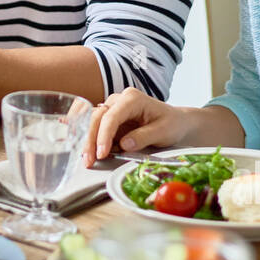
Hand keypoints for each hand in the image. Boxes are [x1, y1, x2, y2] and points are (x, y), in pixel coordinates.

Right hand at [83, 87, 203, 167]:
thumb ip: (144, 137)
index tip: (102, 153)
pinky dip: (88, 139)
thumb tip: (124, 144)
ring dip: (86, 141)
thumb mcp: (163, 131)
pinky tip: (84, 150)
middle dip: (90, 140)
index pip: (111, 116)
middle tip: (89, 160)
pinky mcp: (109, 120)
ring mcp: (112, 109)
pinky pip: (94, 128)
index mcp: (132, 98)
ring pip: (91, 122)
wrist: (175, 122)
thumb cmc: (171, 123)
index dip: (104, 135)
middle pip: (96, 117)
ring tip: (86, 160)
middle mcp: (118, 100)